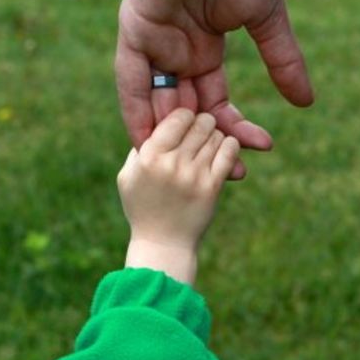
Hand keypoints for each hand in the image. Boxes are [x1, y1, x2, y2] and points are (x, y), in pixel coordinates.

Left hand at [116, 0, 312, 178]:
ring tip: (194, 174)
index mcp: (203, 46)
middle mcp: (175, 49)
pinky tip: (149, 144)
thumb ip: (281, 59)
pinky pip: (129, 78)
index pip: (215, 101)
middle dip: (206, 146)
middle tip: (235, 178)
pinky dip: (137, 110)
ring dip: (175, 139)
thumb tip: (306, 102)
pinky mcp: (135, 26)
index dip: (234, 130)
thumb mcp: (264, 17)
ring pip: (158, 102)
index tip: (260, 154)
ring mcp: (154, 40)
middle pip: (187, 111)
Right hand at [117, 109, 239, 283]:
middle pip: (200, 123)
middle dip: (203, 123)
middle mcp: (171, 163)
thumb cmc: (143, 208)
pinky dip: (230, 146)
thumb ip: (139, 148)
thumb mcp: (128, 176)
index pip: (177, 117)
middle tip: (202, 130)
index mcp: (148, 156)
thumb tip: (156, 123)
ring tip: (210, 144)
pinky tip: (225, 150)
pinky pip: (229, 152)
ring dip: (216, 136)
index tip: (186, 123)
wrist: (163, 244)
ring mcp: (193, 175)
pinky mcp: (212, 187)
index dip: (185, 116)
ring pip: (217, 135)